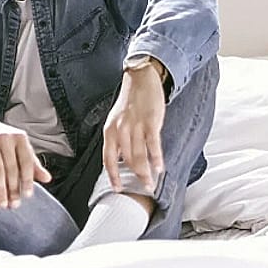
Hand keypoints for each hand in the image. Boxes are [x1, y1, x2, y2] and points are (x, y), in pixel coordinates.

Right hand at [0, 113, 50, 208]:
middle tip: (13, 205)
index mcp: (20, 138)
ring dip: (0, 188)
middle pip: (11, 167)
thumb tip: (47, 179)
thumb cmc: (2, 141)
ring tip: (1, 203)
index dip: (27, 180)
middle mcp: (6, 137)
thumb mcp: (19, 148)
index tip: (27, 196)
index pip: (26, 162)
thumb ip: (32, 163)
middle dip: (12, 189)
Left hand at [102, 65, 166, 192]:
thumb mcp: (117, 120)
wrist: (140, 79)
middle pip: (126, 160)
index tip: (117, 188)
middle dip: (136, 177)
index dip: (113, 175)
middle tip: (144, 188)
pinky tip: (159, 168)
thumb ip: (118, 139)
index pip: (108, 159)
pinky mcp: (150, 122)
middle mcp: (120, 130)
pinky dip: (156, 158)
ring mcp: (135, 126)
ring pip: (139, 156)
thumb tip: (122, 159)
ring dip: (146, 172)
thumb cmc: (129, 101)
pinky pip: (153, 145)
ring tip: (151, 183)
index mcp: (109, 131)